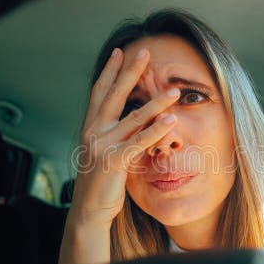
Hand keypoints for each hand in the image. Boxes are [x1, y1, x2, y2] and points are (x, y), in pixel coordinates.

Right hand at [59, 46, 178, 263]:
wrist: (88, 212)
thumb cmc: (101, 185)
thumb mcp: (104, 153)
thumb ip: (115, 135)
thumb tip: (132, 120)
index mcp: (90, 128)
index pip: (99, 92)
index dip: (109, 71)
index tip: (119, 51)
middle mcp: (93, 131)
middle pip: (114, 95)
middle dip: (131, 71)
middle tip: (145, 51)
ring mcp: (102, 145)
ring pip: (133, 117)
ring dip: (156, 102)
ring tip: (174, 91)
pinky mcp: (113, 160)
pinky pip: (139, 141)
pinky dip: (157, 130)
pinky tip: (171, 120)